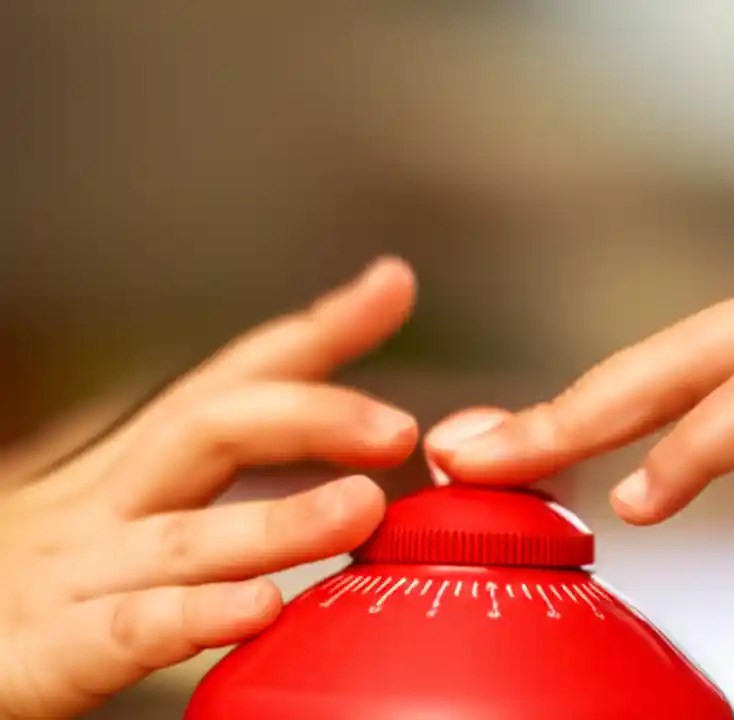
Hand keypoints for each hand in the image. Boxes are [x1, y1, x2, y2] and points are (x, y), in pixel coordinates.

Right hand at [0, 257, 418, 718]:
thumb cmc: (8, 615)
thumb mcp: (106, 547)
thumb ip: (193, 524)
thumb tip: (296, 511)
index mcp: (117, 485)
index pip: (224, 389)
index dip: (311, 337)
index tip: (390, 284)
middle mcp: (93, 514)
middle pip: (205, 431)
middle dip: (307, 415)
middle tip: (400, 427)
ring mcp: (62, 578)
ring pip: (184, 535)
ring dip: (279, 520)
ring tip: (362, 506)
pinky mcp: (31, 655)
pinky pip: (121, 630)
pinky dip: (190, 614)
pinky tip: (258, 607)